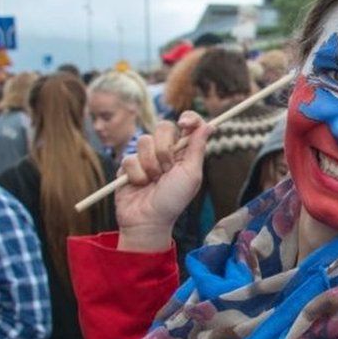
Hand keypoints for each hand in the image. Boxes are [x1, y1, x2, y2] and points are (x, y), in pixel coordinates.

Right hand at [116, 112, 212, 251]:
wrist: (148, 220)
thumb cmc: (173, 200)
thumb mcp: (191, 175)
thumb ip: (198, 148)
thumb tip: (209, 125)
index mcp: (185, 151)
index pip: (189, 124)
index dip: (188, 118)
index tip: (184, 123)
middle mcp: (166, 150)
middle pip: (164, 126)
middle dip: (165, 149)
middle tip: (167, 170)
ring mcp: (146, 156)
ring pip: (144, 141)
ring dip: (150, 165)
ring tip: (152, 181)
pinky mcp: (128, 165)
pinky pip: (129, 158)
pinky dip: (136, 175)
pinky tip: (139, 185)